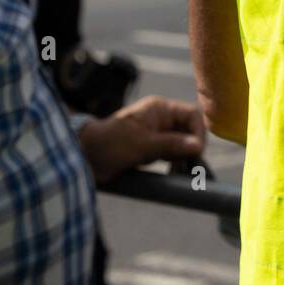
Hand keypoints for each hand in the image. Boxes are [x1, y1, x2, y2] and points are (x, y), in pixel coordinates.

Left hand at [78, 95, 205, 184]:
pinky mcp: (152, 149)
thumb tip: (198, 146)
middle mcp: (161, 119)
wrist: (85, 157)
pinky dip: (176, 164)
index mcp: (159, 109)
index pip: (191, 115)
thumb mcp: (142, 144)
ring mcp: (157, 135)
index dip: (198, 132)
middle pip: (189, 131)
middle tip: (191, 166)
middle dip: (191, 148)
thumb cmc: (110, 144)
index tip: (197, 151)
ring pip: (182, 145)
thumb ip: (171, 144)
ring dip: (184, 158)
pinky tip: (174, 174)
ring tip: (181, 173)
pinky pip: (172, 155)